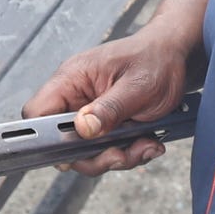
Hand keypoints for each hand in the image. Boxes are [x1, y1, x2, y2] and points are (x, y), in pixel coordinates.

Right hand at [21, 27, 193, 173]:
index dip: (47, 136)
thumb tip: (82, 129)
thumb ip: (109, 109)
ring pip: (85, 151)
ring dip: (117, 156)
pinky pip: (104, 148)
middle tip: (123, 154)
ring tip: (146, 145)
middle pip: (62, 141)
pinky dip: (127, 152)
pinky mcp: (104, 123)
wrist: (177, 57)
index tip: (77, 150)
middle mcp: (75, 96)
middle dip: (95, 155)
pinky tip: (148, 142)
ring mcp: (89, 111)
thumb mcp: (137, 87)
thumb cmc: (157, 60)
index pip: (37, 111)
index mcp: (73, 78)